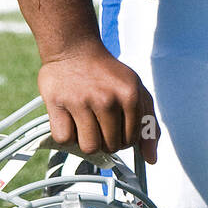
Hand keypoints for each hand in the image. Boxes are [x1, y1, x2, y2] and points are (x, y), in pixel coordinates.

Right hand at [38, 42, 158, 164]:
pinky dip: (66, 135)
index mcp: (130, 95)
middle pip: (110, 147)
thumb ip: (148, 124)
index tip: (118, 128)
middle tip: (100, 123)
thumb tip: (151, 159)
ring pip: (88, 148)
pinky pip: (64, 140)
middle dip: (106, 140)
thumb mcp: (136, 90)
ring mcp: (81, 102)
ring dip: (87, 141)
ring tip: (86, 123)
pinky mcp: (56, 104)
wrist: (75, 49)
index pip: (132, 140)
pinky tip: (70, 119)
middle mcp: (107, 99)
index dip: (125, 139)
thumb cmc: (107, 74)